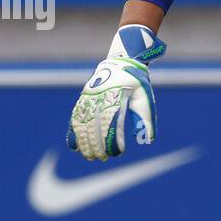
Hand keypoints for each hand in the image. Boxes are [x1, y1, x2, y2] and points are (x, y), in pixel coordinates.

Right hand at [67, 24, 166, 160]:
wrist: (122, 61)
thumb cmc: (137, 82)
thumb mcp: (145, 98)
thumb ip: (145, 118)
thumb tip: (147, 140)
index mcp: (116, 97)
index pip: (112, 123)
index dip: (112, 140)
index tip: (116, 153)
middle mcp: (99, 98)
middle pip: (94, 126)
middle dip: (96, 145)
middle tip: (101, 159)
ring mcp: (89, 98)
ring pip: (83, 123)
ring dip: (84, 142)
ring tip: (88, 157)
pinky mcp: (84, 98)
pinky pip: (76, 117)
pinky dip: (73, 132)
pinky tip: (74, 146)